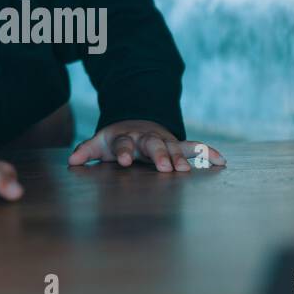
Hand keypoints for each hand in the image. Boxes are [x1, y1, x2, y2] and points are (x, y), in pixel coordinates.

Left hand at [67, 120, 226, 172]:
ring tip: (186, 171)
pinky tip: (221, 161)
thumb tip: (72, 160)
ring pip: (173, 147)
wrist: (136, 123)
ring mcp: (163, 140)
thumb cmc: (116, 140)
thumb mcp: (100, 143)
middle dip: (159, 155)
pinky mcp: (177, 144)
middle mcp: (146, 138)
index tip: (125, 161)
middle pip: (153, 145)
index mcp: (125, 138)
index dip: (124, 152)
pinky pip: (194, 148)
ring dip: (181, 158)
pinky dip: (207, 153)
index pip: (124, 144)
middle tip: (165, 168)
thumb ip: (87, 151)